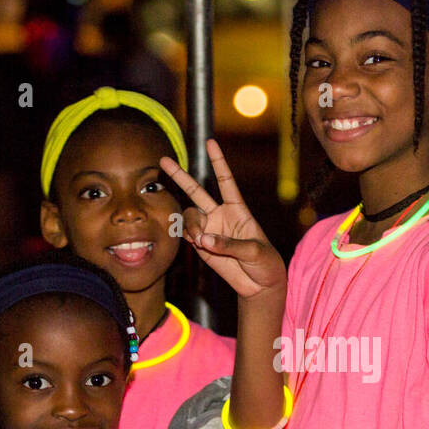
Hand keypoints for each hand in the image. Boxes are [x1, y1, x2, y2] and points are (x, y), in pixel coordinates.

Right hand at [159, 139, 285, 298]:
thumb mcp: (254, 251)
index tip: (210, 143)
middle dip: (180, 176)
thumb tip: (202, 240)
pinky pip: (186, 233)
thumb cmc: (265, 263)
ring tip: (200, 240)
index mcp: (238, 209)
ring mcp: (209, 229)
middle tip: (163, 160)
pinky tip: (197, 242)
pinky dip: (188, 235)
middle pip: (197, 191)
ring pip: (190, 216)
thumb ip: (229, 245)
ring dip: (192, 225)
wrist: (260, 285)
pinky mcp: (201, 245)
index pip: (225, 181)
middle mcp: (220, 215)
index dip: (218, 161)